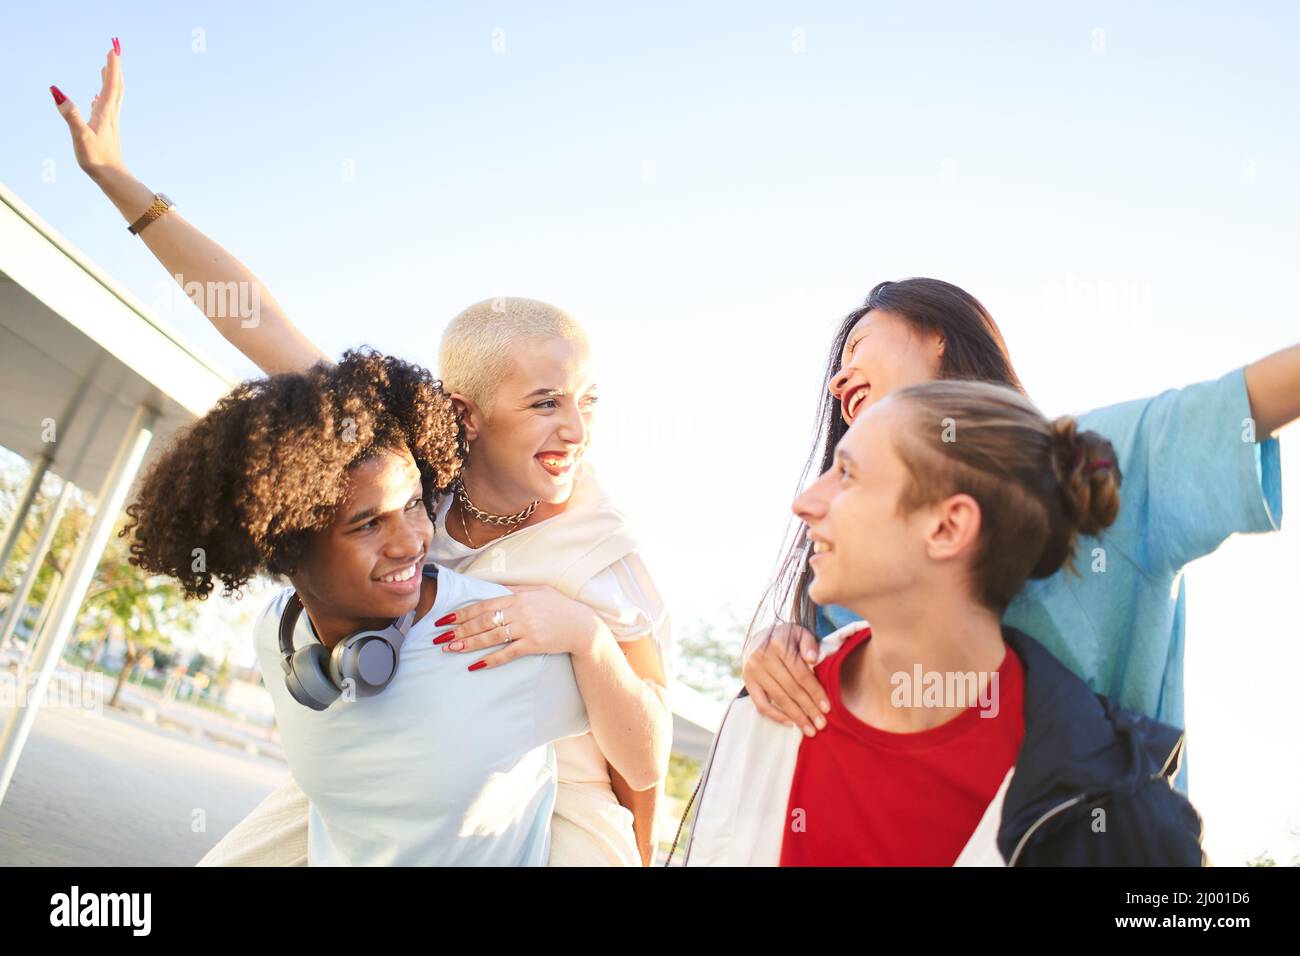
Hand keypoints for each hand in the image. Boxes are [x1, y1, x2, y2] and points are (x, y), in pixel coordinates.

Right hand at [52, 42, 128, 184]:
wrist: (111, 177)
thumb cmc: (96, 158)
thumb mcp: (80, 136)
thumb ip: (70, 114)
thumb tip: (57, 93)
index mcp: (105, 113)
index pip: (111, 84)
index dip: (112, 66)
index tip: (113, 49)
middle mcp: (111, 115)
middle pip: (116, 87)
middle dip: (115, 68)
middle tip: (114, 51)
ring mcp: (110, 122)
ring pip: (113, 96)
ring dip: (111, 80)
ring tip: (108, 67)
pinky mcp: (106, 130)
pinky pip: (107, 108)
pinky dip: (104, 97)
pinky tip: (98, 98)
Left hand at [434, 585, 608, 670]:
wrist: (583, 626)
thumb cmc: (560, 607)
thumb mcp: (538, 591)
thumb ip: (514, 589)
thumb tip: (492, 587)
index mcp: (518, 597)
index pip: (483, 605)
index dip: (462, 613)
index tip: (444, 619)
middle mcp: (520, 612)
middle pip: (483, 621)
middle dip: (459, 630)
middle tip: (439, 638)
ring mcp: (527, 629)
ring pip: (491, 637)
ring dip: (469, 643)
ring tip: (451, 649)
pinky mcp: (533, 645)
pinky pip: (507, 653)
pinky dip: (490, 659)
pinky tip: (475, 665)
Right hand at [741, 622, 829, 735]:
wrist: (761, 636)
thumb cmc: (787, 637)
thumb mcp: (800, 633)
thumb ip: (809, 643)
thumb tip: (812, 659)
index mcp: (779, 644)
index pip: (801, 674)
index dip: (815, 692)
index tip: (827, 708)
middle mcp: (763, 657)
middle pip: (791, 689)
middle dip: (808, 708)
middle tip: (821, 724)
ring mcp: (753, 670)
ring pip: (778, 698)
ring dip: (796, 716)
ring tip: (809, 729)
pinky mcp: (747, 680)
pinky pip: (761, 704)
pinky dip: (775, 715)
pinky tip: (790, 723)